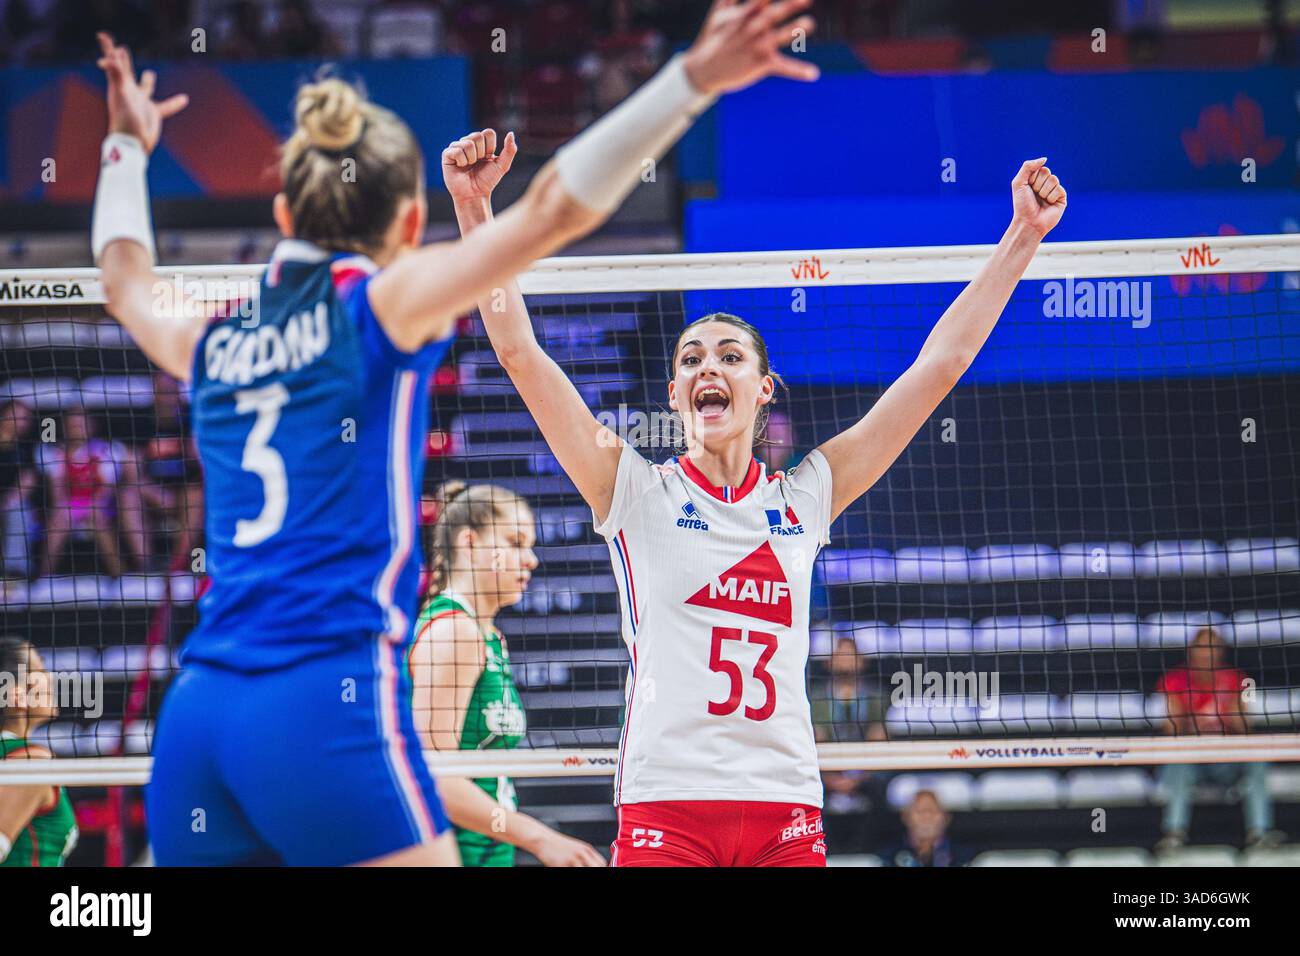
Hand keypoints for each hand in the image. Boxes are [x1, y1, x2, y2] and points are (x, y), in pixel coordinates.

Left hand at [96, 32, 187, 153]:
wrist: (132, 143)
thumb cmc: (124, 119)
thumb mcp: (120, 93)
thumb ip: (116, 74)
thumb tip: (109, 58)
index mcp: (120, 84)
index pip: (113, 63)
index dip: (108, 49)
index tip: (102, 36)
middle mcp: (130, 91)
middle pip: (125, 70)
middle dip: (122, 59)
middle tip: (120, 49)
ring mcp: (141, 103)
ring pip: (145, 88)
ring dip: (148, 81)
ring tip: (150, 73)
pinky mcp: (153, 114)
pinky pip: (166, 106)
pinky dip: (174, 103)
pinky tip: (184, 99)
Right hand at [441, 129, 517, 204]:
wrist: (474, 194)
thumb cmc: (487, 181)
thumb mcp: (502, 166)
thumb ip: (510, 150)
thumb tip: (511, 133)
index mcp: (481, 143)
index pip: (488, 132)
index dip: (491, 147)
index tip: (488, 159)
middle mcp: (468, 142)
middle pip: (477, 136)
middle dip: (481, 153)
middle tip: (477, 163)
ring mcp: (457, 147)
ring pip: (468, 143)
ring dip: (472, 159)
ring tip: (469, 166)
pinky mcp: (447, 154)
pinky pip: (457, 150)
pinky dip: (462, 161)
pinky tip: (460, 167)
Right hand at [532, 830, 605, 866]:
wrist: (544, 840)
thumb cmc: (559, 844)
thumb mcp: (577, 848)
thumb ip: (586, 856)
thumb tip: (595, 865)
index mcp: (586, 849)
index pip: (602, 863)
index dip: (602, 869)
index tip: (601, 871)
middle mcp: (581, 854)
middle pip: (596, 868)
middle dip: (594, 872)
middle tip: (586, 870)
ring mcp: (572, 860)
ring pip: (583, 870)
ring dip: (580, 871)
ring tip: (573, 868)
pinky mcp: (562, 865)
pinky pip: (570, 871)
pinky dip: (569, 871)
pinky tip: (565, 868)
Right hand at [683, 0, 818, 95]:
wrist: (703, 70)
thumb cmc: (712, 39)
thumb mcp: (718, 14)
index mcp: (744, 15)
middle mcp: (752, 29)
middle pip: (772, 14)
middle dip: (788, 5)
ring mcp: (757, 47)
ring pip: (778, 37)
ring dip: (794, 30)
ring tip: (810, 23)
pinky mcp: (761, 64)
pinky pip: (782, 67)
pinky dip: (798, 71)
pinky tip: (813, 73)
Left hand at [1010, 157, 1066, 237]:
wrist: (1028, 222)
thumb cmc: (1022, 205)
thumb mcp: (1018, 183)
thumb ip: (1028, 167)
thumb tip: (1045, 159)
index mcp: (1035, 179)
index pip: (1039, 168)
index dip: (1032, 178)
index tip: (1027, 189)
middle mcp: (1045, 184)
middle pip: (1047, 172)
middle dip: (1038, 184)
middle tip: (1034, 195)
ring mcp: (1054, 190)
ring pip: (1054, 179)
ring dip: (1044, 191)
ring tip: (1041, 200)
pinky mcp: (1062, 198)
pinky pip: (1059, 189)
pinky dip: (1051, 197)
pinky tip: (1048, 204)